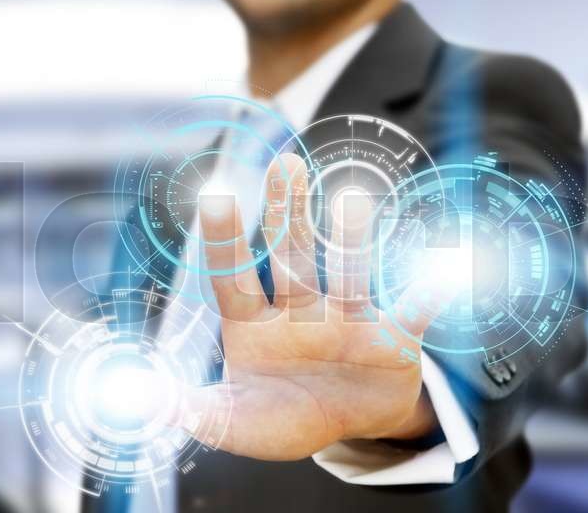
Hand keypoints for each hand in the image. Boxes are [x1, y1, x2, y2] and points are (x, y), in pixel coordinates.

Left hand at [184, 153, 455, 460]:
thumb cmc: (284, 416)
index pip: (234, 278)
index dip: (226, 240)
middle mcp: (301, 310)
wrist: (350, 425)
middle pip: (292, 256)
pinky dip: (430, 295)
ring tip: (355, 196)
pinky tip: (442, 270)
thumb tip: (145, 404)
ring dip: (353, 237)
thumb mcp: (236, 423)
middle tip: (286, 162)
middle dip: (289, 212)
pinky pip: (413, 314)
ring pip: (351, 271)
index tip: (217, 194)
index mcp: (255, 326)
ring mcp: (349, 319)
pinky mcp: (395, 339)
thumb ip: (195, 412)